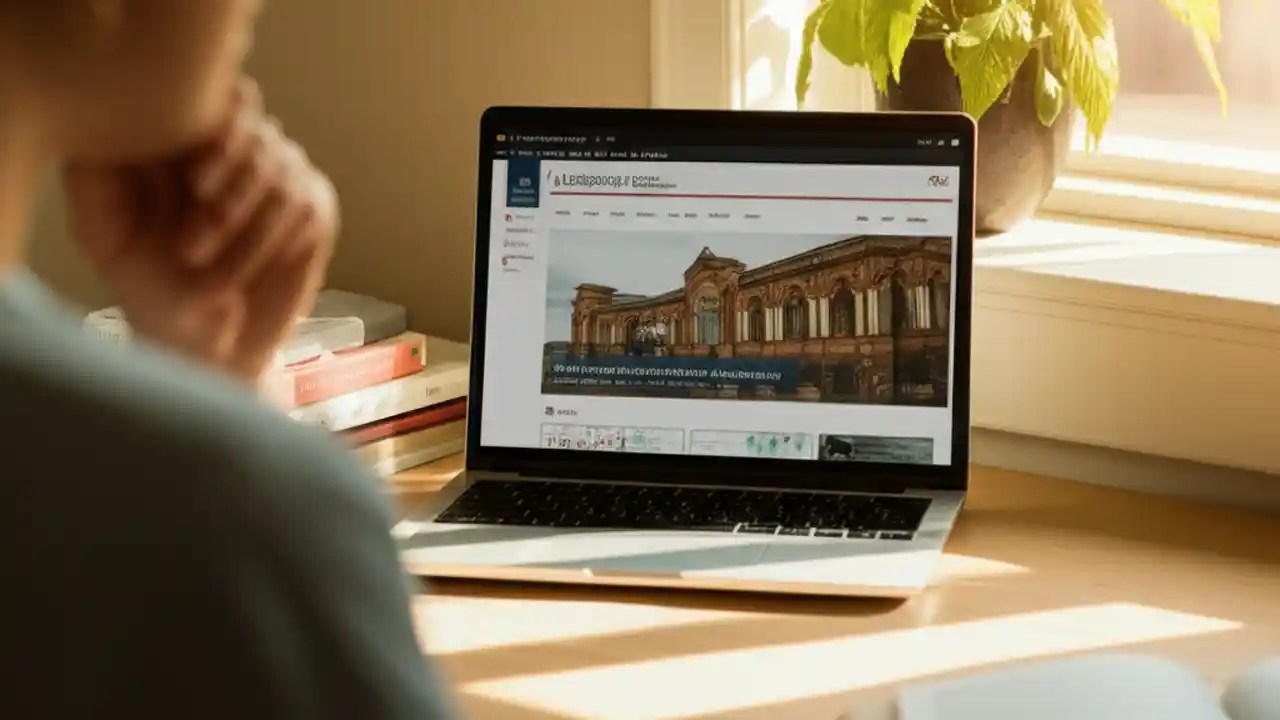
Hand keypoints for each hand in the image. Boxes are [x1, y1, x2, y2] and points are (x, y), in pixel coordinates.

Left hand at [66, 78, 338, 383]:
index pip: (220, 97)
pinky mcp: (314, 209)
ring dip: (247, 230)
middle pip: (258, 133)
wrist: (208, 349)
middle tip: (191, 252)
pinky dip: (275, 243)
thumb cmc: (150, 292)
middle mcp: (240, 149)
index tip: (195, 184)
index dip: (217, 130)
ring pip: (283, 171)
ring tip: (214, 278)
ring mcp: (282, 176)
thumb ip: (97, 179)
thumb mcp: (107, 236)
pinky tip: (253, 272)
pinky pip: (307, 206)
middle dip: (229, 195)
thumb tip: (112, 127)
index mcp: (190, 141)